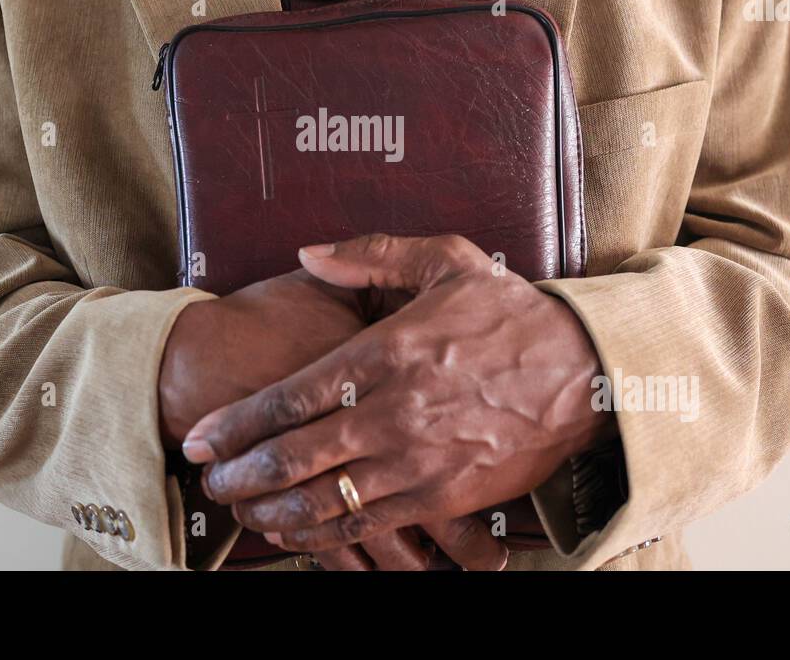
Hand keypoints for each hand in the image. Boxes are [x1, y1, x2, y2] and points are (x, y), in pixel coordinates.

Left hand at [184, 234, 612, 554]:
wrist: (587, 371)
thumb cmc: (512, 313)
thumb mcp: (449, 260)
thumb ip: (372, 253)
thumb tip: (308, 253)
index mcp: (386, 352)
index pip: (289, 397)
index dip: (236, 423)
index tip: (202, 434)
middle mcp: (392, 413)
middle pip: (293, 457)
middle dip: (241, 475)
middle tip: (210, 480)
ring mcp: (417, 461)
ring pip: (324, 500)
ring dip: (274, 511)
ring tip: (244, 511)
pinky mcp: (443, 497)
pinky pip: (372, 527)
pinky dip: (328, 536)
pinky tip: (302, 533)